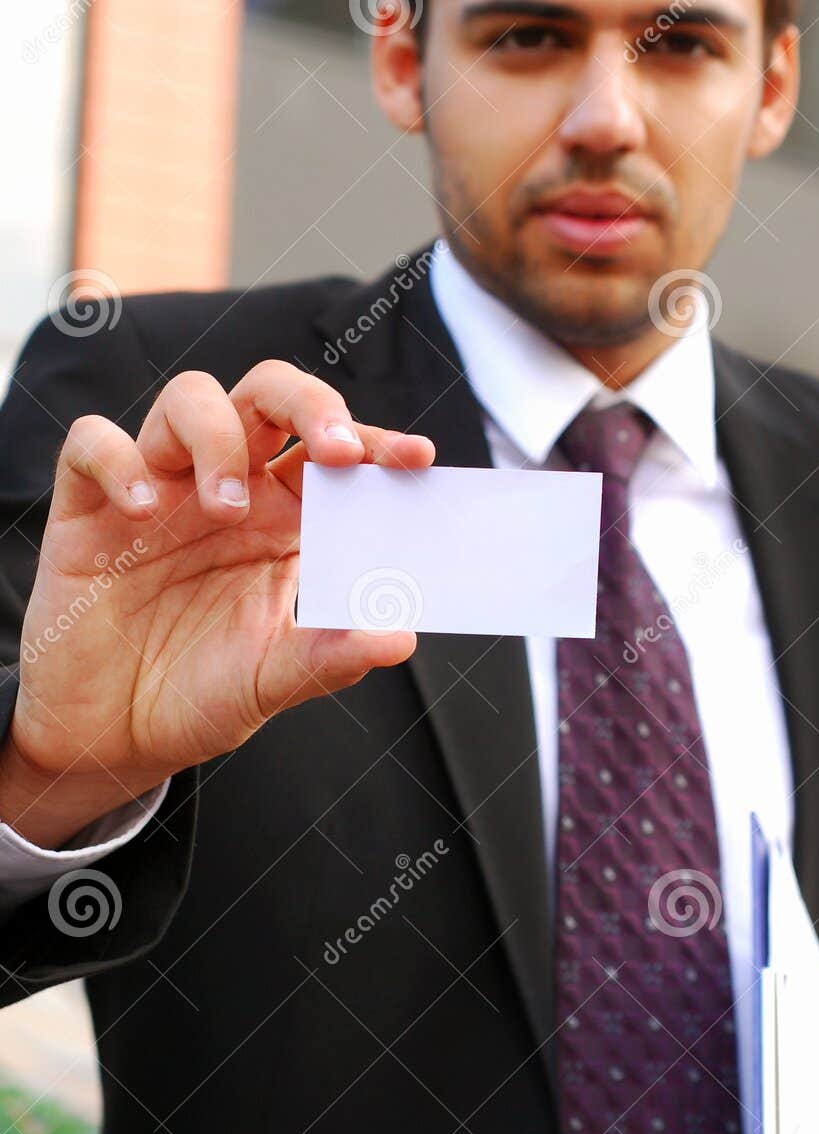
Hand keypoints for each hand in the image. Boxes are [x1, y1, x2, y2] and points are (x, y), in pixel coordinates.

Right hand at [0, 360, 433, 846]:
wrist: (109, 738)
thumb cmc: (197, 696)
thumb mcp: (271, 682)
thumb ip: (330, 658)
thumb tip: (401, 638)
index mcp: (281, 518)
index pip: (332, 451)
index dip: (376, 441)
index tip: (416, 459)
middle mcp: (226, 488)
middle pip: (268, 395)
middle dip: (310, 404)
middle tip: (336, 450)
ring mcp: (157, 489)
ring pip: (189, 398)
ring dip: (218, 438)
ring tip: (226, 506)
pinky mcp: (88, 508)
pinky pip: (92, 443)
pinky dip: (119, 462)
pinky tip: (141, 511)